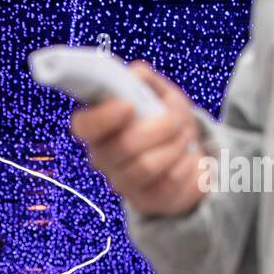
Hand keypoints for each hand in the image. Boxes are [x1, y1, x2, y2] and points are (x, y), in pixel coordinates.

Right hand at [70, 62, 207, 218]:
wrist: (187, 156)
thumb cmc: (165, 122)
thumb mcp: (159, 95)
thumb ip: (145, 81)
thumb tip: (136, 72)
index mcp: (99, 129)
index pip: (84, 126)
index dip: (103, 117)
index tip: (128, 106)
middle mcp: (104, 158)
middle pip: (124, 146)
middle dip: (161, 128)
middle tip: (177, 120)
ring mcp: (123, 183)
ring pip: (147, 165)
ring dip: (176, 145)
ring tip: (185, 138)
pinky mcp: (146, 201)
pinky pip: (170, 183)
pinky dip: (188, 165)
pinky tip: (189, 159)